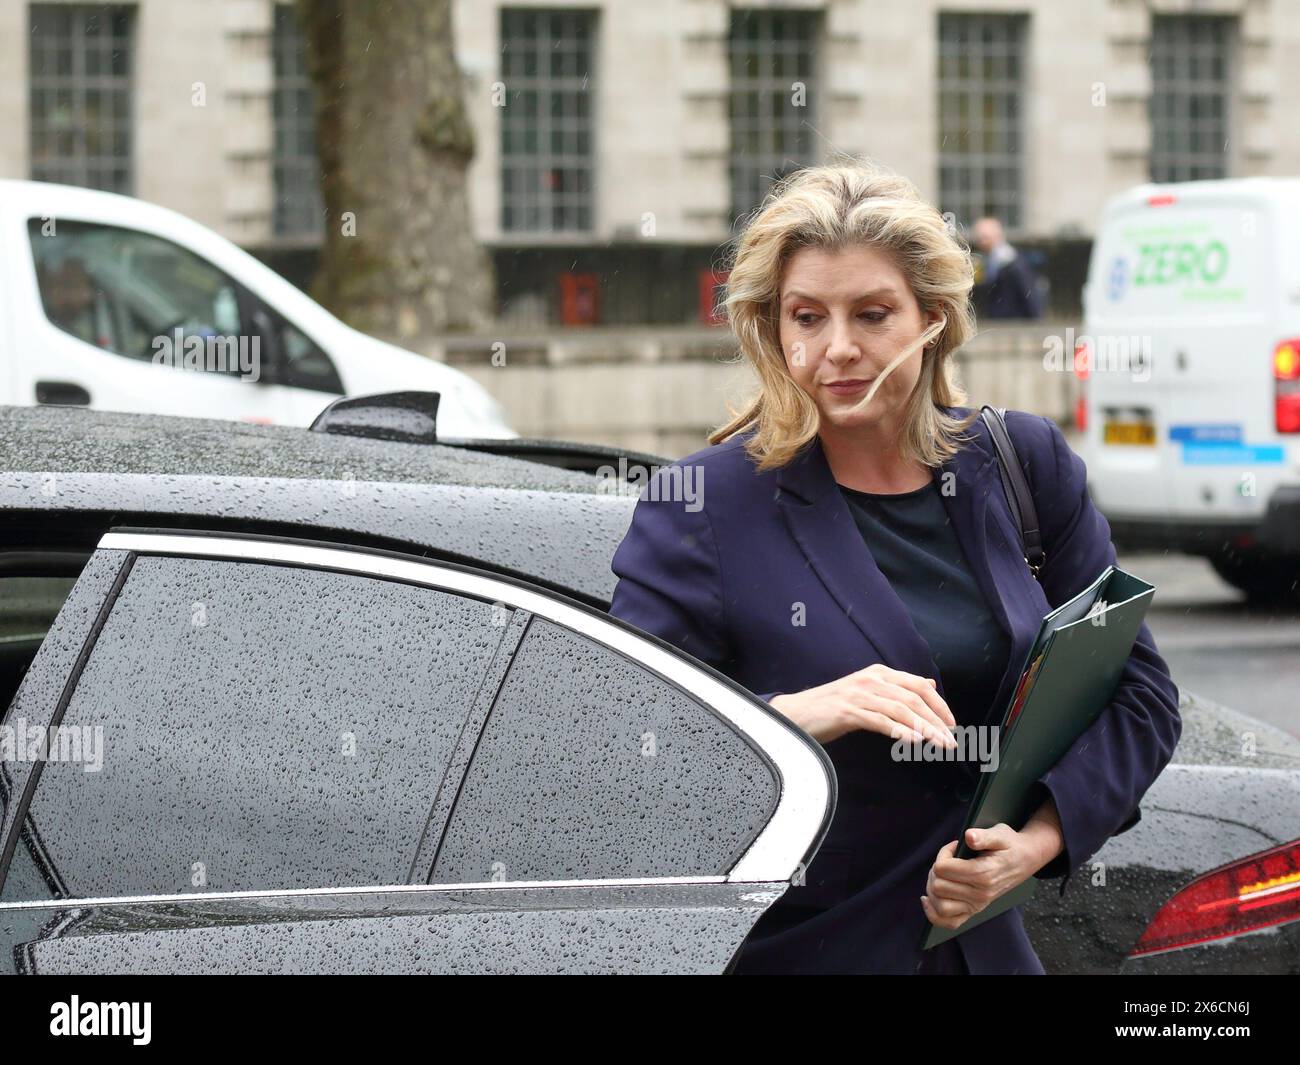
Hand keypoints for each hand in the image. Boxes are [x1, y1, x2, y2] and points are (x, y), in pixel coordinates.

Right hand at [768, 663, 957, 745]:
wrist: (797, 712)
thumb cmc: (833, 706)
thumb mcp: (868, 690)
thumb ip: (897, 687)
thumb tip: (929, 684)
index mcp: (879, 673)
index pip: (918, 685)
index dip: (939, 704)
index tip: (952, 724)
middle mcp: (871, 680)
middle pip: (913, 698)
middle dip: (936, 720)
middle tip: (951, 741)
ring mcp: (859, 695)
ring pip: (901, 710)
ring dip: (924, 729)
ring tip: (938, 744)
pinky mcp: (848, 712)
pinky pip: (880, 721)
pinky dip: (899, 731)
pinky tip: (912, 741)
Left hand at [920, 807, 1064, 930]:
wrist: (1025, 860)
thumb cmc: (1009, 845)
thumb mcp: (999, 834)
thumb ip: (983, 836)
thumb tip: (969, 837)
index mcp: (983, 874)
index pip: (943, 868)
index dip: (943, 854)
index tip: (955, 847)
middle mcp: (980, 894)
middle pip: (938, 886)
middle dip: (936, 869)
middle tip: (949, 860)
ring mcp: (977, 906)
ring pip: (939, 905)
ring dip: (933, 888)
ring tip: (942, 875)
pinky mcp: (975, 911)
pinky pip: (948, 922)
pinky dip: (934, 913)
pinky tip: (928, 899)